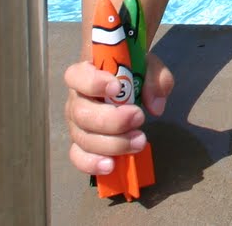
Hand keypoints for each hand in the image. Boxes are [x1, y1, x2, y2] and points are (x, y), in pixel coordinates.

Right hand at [63, 52, 172, 177]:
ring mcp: (76, 123)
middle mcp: (75, 99)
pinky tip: (111, 165)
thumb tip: (155, 107)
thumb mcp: (148, 65)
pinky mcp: (82, 142)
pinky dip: (92, 163)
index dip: (93, 83)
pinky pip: (79, 156)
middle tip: (139, 118)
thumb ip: (155, 78)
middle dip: (111, 120)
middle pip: (81, 113)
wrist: (127, 83)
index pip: (76, 76)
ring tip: (139, 142)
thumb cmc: (132, 70)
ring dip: (112, 144)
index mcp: (85, 73)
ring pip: (83, 137)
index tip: (117, 87)